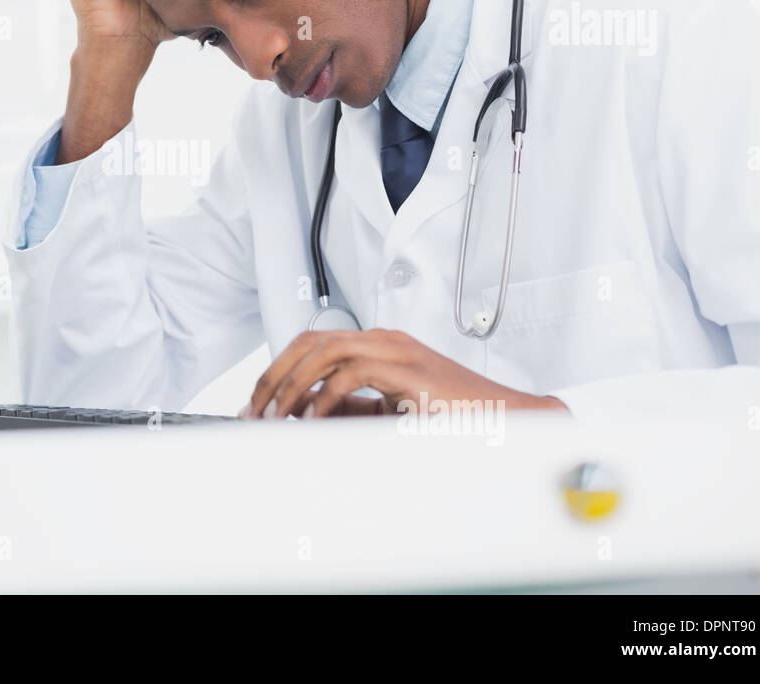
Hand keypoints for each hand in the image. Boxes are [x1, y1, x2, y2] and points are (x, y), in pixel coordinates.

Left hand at [240, 329, 569, 418]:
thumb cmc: (453, 417)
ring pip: (325, 351)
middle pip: (310, 341)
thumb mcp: (388, 412)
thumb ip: (350, 409)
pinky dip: (326, 397)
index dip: (279, 370)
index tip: (258, 402)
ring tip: (276, 415)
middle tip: (254, 409)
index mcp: (378, 346)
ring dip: (293, 384)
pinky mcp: (408, 370)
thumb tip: (305, 414)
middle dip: (274, 374)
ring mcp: (396, 351)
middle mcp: (383, 340)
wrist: (505, 419)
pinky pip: (353, 375)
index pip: (312, 344)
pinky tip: (314, 419)